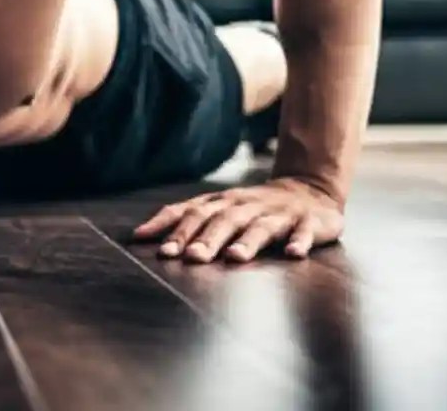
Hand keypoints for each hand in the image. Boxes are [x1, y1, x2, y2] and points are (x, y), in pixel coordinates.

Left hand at [131, 178, 343, 262]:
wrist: (309, 189)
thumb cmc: (251, 207)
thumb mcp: (217, 208)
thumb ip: (182, 220)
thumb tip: (138, 236)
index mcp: (223, 203)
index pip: (195, 213)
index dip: (179, 230)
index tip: (162, 251)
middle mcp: (247, 206)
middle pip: (225, 221)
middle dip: (207, 239)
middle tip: (192, 258)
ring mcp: (279, 213)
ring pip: (261, 227)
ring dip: (248, 241)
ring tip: (235, 257)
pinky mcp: (309, 222)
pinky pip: (304, 231)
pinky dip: (299, 241)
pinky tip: (293, 254)